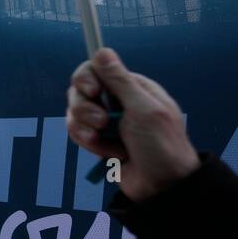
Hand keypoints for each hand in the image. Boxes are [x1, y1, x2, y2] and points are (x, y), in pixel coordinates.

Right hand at [66, 48, 199, 201]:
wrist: (162, 187)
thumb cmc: (162, 146)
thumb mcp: (143, 110)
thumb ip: (120, 81)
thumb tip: (102, 51)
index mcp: (133, 88)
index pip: (97, 69)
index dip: (88, 77)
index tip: (93, 91)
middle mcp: (117, 102)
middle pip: (80, 90)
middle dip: (84, 108)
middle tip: (102, 123)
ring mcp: (106, 122)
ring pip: (75, 112)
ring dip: (85, 127)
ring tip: (103, 141)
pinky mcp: (98, 141)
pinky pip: (77, 132)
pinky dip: (86, 142)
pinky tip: (105, 152)